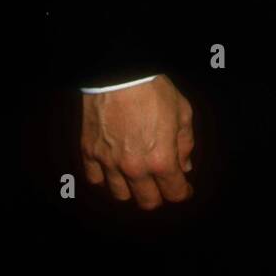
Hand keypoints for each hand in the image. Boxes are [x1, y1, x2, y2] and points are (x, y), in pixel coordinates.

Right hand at [81, 74, 194, 209]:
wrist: (120, 73)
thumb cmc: (154, 89)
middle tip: (161, 185)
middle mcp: (134, 168)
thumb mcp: (182, 112)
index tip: (184, 189)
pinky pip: (95, 179)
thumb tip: (184, 166)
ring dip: (132, 190)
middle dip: (159, 196)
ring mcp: (109, 163)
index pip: (175, 192)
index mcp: (161, 159)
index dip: (182, 192)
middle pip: (148, 202)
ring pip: (121, 195)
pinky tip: (113, 169)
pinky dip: (105, 178)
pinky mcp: (90, 153)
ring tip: (137, 177)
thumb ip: (185, 143)